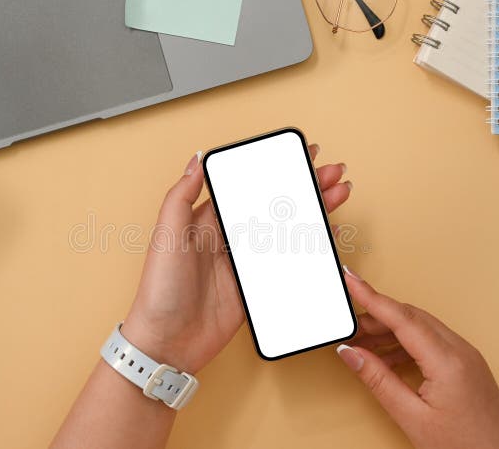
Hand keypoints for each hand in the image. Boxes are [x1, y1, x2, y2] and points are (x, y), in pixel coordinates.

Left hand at [121, 145, 351, 373]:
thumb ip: (180, 196)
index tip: (298, 154)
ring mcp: (243, 264)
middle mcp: (226, 239)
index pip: (247, 187)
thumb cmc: (159, 290)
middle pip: (273, 205)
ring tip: (339, 193)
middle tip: (331, 172)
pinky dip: (309, 248)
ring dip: (312, 211)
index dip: (274, 169)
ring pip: (285, 230)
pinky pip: (287, 263)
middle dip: (304, 186)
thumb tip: (196, 160)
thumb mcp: (165, 236)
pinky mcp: (254, 288)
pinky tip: (328, 234)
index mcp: (205, 221)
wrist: (166, 343)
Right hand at [337, 269, 498, 448]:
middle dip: (375, 315)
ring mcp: (465, 353)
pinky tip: (386, 357)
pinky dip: (404, 342)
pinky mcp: (465, 361)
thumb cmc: (464, 445)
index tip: (351, 280)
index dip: (371, 297)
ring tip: (361, 344)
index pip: (401, 318)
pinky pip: (430, 339)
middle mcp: (460, 350)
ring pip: (420, 326)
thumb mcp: (411, 416)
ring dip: (389, 329)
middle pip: (409, 317)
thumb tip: (351, 354)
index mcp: (446, 361)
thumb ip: (378, 380)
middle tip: (347, 326)